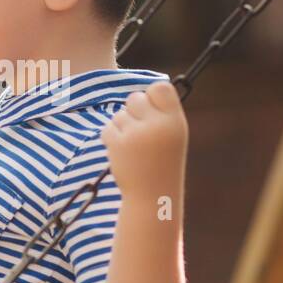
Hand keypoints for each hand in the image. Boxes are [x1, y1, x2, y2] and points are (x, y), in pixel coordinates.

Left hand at [100, 80, 188, 199]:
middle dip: (133, 111)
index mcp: (175, 121)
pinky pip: (108, 128)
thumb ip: (162, 113)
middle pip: (136, 97)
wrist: (153, 196)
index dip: (152, 95)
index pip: (161, 87)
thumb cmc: (163, 163)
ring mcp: (136, 134)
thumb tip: (146, 90)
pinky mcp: (118, 144)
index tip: (153, 110)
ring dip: (123, 127)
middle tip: (140, 132)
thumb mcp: (172, 135)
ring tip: (135, 148)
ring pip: (120, 114)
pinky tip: (124, 153)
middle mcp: (157, 125)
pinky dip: (112, 138)